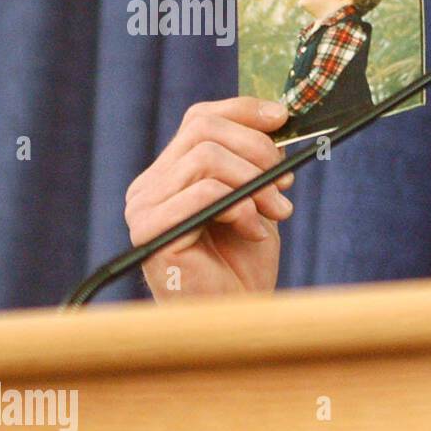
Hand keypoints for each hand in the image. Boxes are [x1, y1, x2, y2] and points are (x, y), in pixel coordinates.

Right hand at [124, 97, 294, 300]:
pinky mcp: (153, 230)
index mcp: (171, 175)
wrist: (236, 319)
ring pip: (208, 158)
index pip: (200, 119)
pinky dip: (242, 207)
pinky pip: (204, 192)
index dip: (244, 111)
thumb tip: (277, 121)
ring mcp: (145, 207)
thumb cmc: (244, 266)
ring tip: (277, 212)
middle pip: (204, 130)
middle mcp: (149, 186)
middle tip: (286, 183)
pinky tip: (254, 231)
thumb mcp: (256, 201)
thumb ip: (255, 164)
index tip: (283, 118)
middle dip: (258, 150)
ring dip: (256, 182)